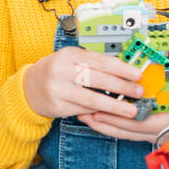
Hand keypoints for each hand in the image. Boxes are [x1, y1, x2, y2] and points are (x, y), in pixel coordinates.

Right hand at [21, 46, 146, 120]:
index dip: (121, 68)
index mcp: (68, 55)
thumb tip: (124, 71)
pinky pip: (84, 110)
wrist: (29, 87)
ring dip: (115, 106)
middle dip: (122, 87)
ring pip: (92, 99)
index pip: (100, 61)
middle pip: (98, 80)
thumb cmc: (57, 71)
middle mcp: (62, 71)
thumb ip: (93, 63)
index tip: (137, 74)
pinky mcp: (57, 107)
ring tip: (131, 110)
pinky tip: (110, 113)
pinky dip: (99, 112)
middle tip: (139, 92)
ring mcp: (58, 90)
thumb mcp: (71, 59)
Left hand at [78, 89, 168, 142]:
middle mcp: (158, 132)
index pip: (136, 123)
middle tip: (83, 114)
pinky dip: (115, 128)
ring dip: (106, 127)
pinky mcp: (153, 133)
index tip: (99, 112)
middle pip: (125, 130)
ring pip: (125, 133)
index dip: (116, 119)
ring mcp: (154, 134)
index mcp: (168, 124)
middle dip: (103, 123)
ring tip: (88, 118)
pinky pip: (129, 133)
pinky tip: (105, 122)